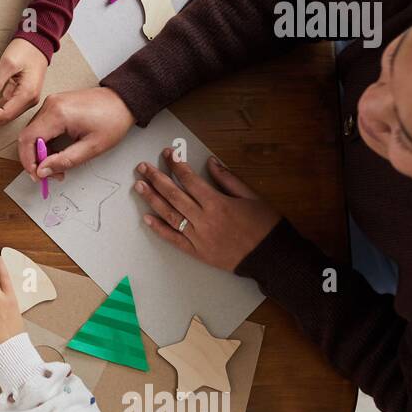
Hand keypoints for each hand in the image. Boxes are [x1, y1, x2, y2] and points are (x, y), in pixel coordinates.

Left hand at [0, 38, 46, 123]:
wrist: (38, 41)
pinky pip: (4, 105)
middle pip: (3, 117)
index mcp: (27, 94)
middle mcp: (28, 100)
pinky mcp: (20, 95)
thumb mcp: (8, 63)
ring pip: (2, 113)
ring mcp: (25, 98)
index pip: (4, 114)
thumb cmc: (26, 49)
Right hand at [18, 86, 134, 182]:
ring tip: (56, 165)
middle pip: (28, 136)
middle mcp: (50, 105)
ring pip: (33, 132)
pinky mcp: (55, 104)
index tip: (37, 175)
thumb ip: (64, 161)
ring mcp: (52, 103)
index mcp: (57, 114)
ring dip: (40, 152)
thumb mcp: (92, 147)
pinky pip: (41, 126)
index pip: (28, 139)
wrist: (124, 101)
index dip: (28, 161)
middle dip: (34, 159)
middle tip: (48, 174)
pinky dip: (45, 142)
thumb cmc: (113, 120)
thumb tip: (42, 170)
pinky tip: (56, 152)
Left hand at [134, 150, 280, 271]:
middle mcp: (205, 219)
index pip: (190, 180)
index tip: (167, 154)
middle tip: (143, 168)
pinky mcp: (198, 252)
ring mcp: (199, 237)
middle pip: (174, 195)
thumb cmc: (265, 225)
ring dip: (152, 200)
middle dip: (156, 179)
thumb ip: (228, 179)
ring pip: (170, 215)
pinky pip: (174, 239)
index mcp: (218, 203)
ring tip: (139, 186)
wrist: (271, 257)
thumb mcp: (251, 196)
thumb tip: (211, 162)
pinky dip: (159, 229)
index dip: (177, 165)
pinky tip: (147, 218)